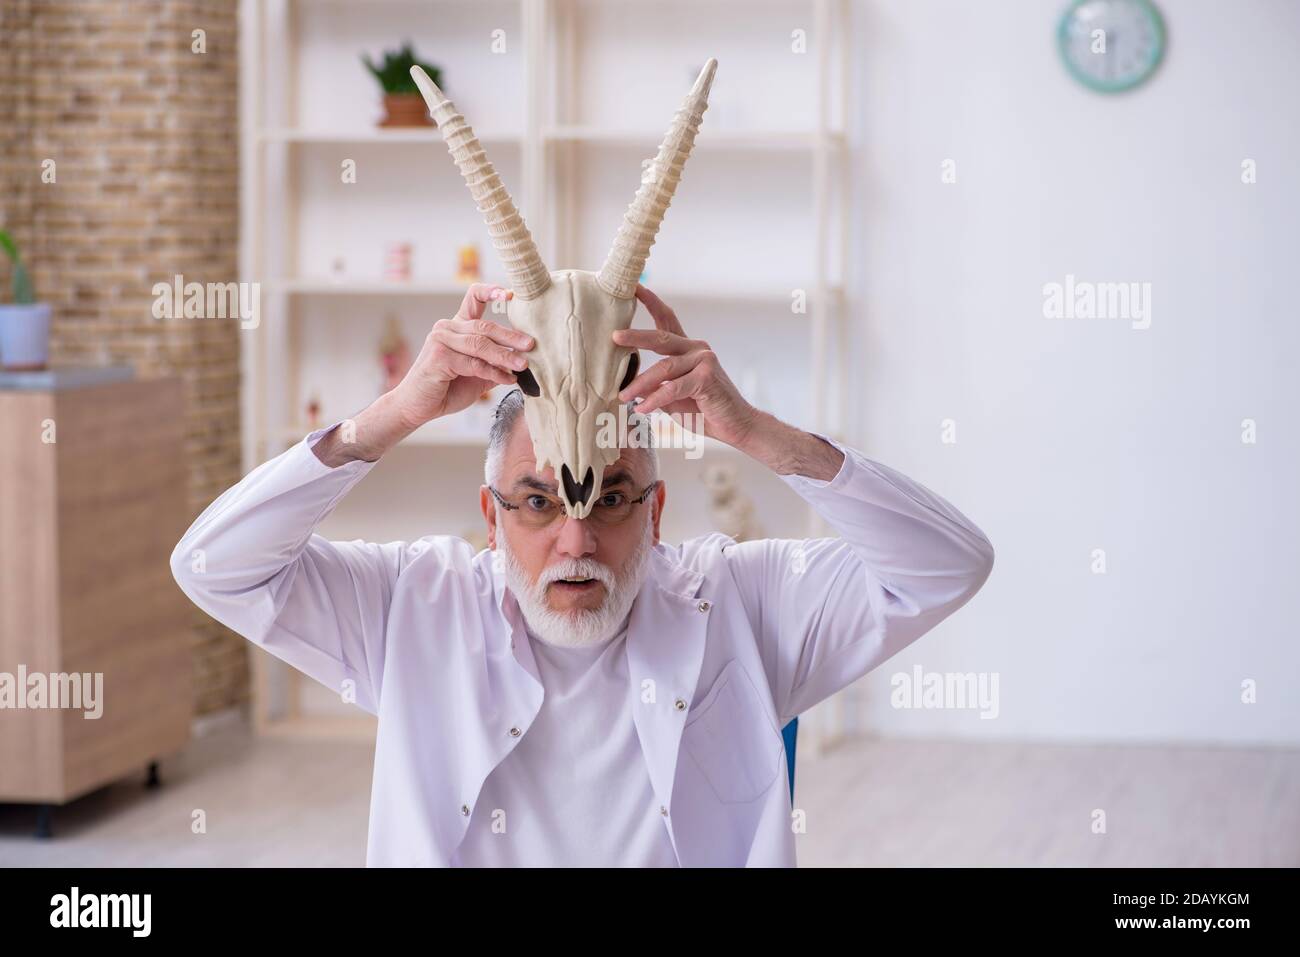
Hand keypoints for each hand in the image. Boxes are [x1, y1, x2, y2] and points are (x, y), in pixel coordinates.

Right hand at [392, 283, 533, 429]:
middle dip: (510, 337)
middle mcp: (447, 328)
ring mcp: (441, 340)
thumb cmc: (447, 390)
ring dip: (505, 356)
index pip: (473, 298)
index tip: (510, 294)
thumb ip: (495, 364)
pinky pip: (474, 363)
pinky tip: (508, 379)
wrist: (419, 407)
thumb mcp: (477, 375)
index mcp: (457, 327)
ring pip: (480, 344)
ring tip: (523, 365)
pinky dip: (493, 372)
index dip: (491, 291)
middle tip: (531, 345)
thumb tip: (523, 360)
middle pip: (484, 326)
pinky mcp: (439, 356)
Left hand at [612, 284, 758, 448]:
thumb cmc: (703, 411)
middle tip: (614, 336)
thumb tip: (628, 388)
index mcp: (687, 349)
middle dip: (636, 336)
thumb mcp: (672, 397)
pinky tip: (644, 409)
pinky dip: (656, 399)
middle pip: (661, 337)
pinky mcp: (707, 376)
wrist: (734, 425)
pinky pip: (674, 387)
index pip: (667, 320)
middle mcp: (696, 349)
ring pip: (664, 368)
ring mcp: (704, 360)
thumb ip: (655, 387)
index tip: (634, 287)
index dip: (651, 302)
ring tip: (623, 396)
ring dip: (640, 384)